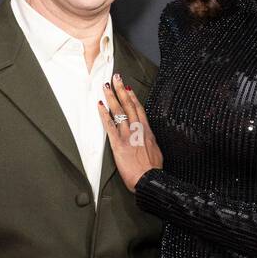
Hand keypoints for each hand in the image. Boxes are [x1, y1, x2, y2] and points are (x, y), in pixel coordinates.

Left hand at [97, 72, 162, 191]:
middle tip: (116, 78)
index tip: (128, 87)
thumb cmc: (153, 170)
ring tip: (106, 86)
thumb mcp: (156, 152)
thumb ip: (150, 142)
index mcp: (147, 131)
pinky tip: (99, 105)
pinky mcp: (118, 144)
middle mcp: (137, 129)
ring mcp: (127, 135)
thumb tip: (147, 139)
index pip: (139, 109)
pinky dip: (104, 114)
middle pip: (128, 105)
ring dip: (111, 97)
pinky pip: (109, 125)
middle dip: (121, 90)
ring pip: (118, 111)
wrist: (149, 180)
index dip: (133, 97)